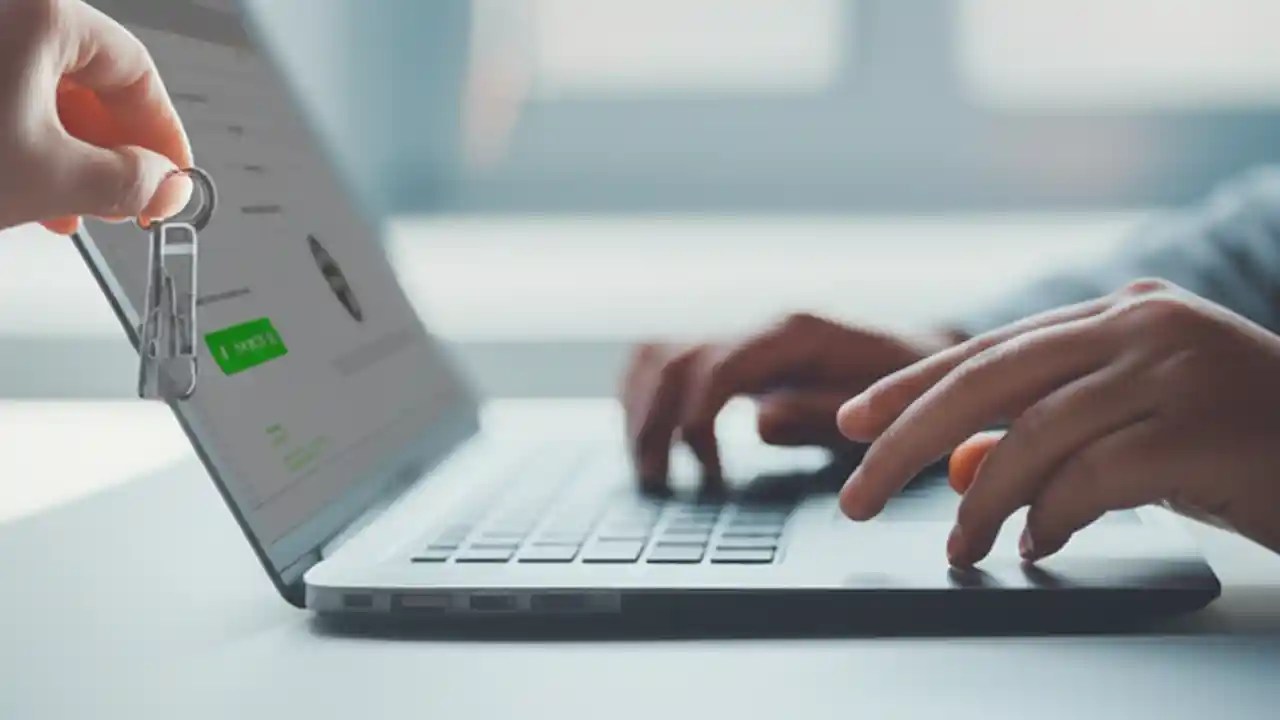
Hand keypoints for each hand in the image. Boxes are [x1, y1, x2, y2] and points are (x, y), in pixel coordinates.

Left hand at [0, 0, 191, 234]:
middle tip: (125, 199)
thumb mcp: (45, 177)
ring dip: (67, 154)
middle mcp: (10, 11)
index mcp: (42, 13)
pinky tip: (25, 185)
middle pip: (89, 79)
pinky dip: (22, 139)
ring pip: (43, 90)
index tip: (173, 178)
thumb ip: (125, 183)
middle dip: (111, 151)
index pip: (135, 69)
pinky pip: (8, 93)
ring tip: (70, 206)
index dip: (163, 134)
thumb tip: (167, 187)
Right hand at [621, 313, 956, 491]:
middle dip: (655, 421)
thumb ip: (822, 414)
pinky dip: (644, 395)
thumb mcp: (882, 412)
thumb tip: (760, 420)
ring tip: (648, 468)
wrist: (919, 358)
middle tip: (657, 480)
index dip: (698, 417)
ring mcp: (740, 334)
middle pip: (675, 359)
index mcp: (796, 333)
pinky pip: (667, 359)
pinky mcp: (730, 352)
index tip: (702, 472)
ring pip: (659, 355)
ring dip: (641, 410)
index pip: (721, 365)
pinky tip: (646, 435)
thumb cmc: (906, 391)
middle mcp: (759, 326)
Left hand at [837, 279, 1279, 566]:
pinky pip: (1090, 477)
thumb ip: (1052, 436)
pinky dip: (1050, 518)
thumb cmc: (1248, 444)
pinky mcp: (1200, 428)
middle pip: (988, 378)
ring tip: (962, 547)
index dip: (912, 388)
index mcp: (1121, 312)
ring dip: (980, 503)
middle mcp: (1140, 324)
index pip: (990, 349)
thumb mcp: (1139, 429)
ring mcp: (1174, 369)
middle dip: (908, 440)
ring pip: (1031, 434)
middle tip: (858, 494)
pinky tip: (1037, 544)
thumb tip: (964, 465)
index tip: (853, 424)